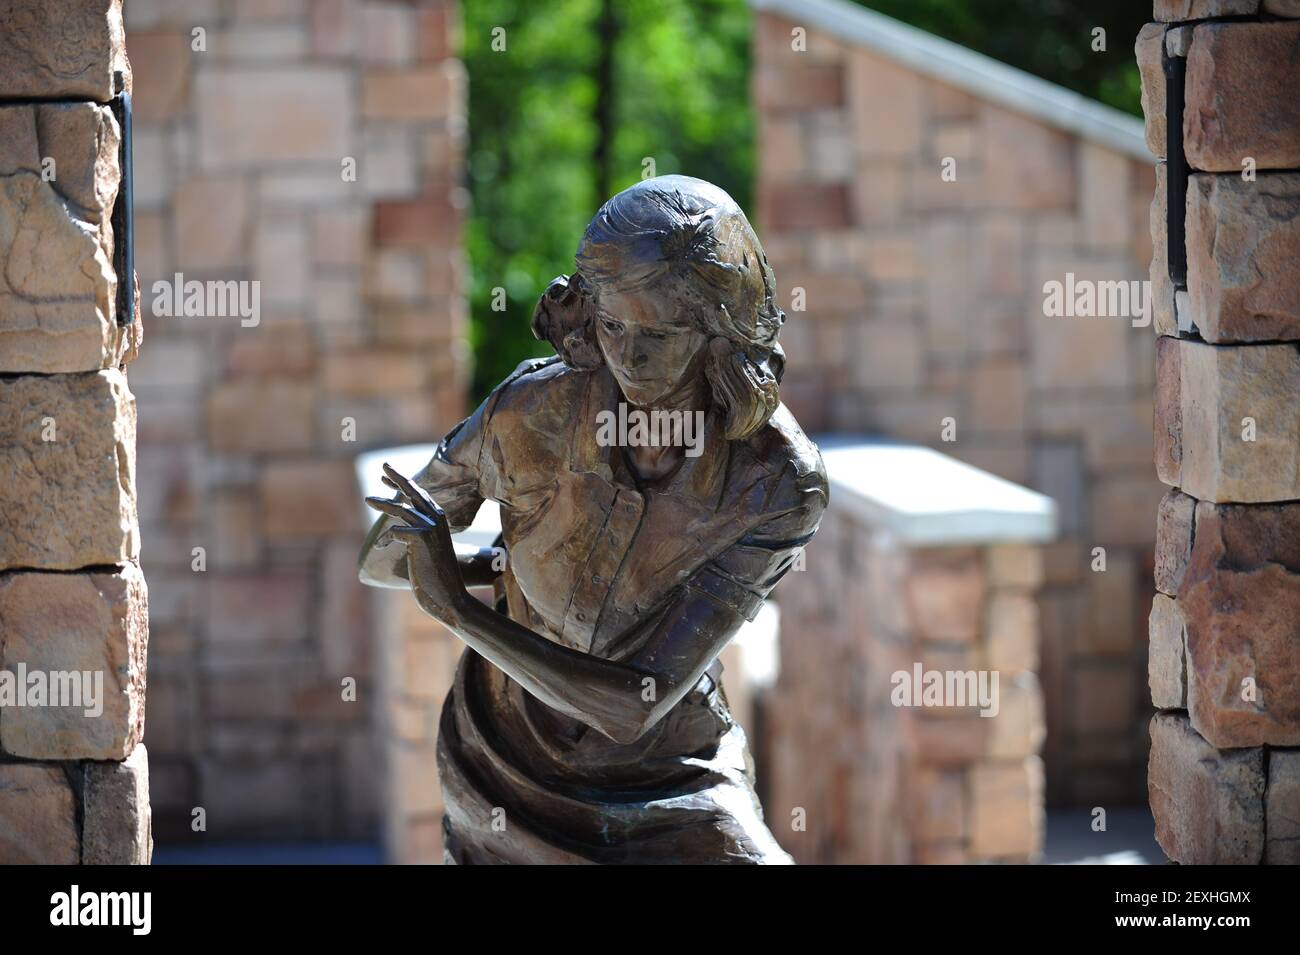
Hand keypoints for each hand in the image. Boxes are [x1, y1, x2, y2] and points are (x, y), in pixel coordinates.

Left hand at [365, 463, 467, 622]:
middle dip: (398, 478)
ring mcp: (431, 527)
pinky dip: (385, 539)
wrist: (448, 597)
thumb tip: (401, 535)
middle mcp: (437, 520)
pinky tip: (380, 547)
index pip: (420, 496)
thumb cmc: (437, 579)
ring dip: (384, 504)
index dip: (403, 485)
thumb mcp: (426, 553)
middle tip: (384, 467)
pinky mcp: (422, 538)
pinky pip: (396, 532)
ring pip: (402, 509)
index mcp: (440, 521)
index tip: (386, 478)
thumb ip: (417, 539)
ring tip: (368, 499)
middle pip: (414, 492)